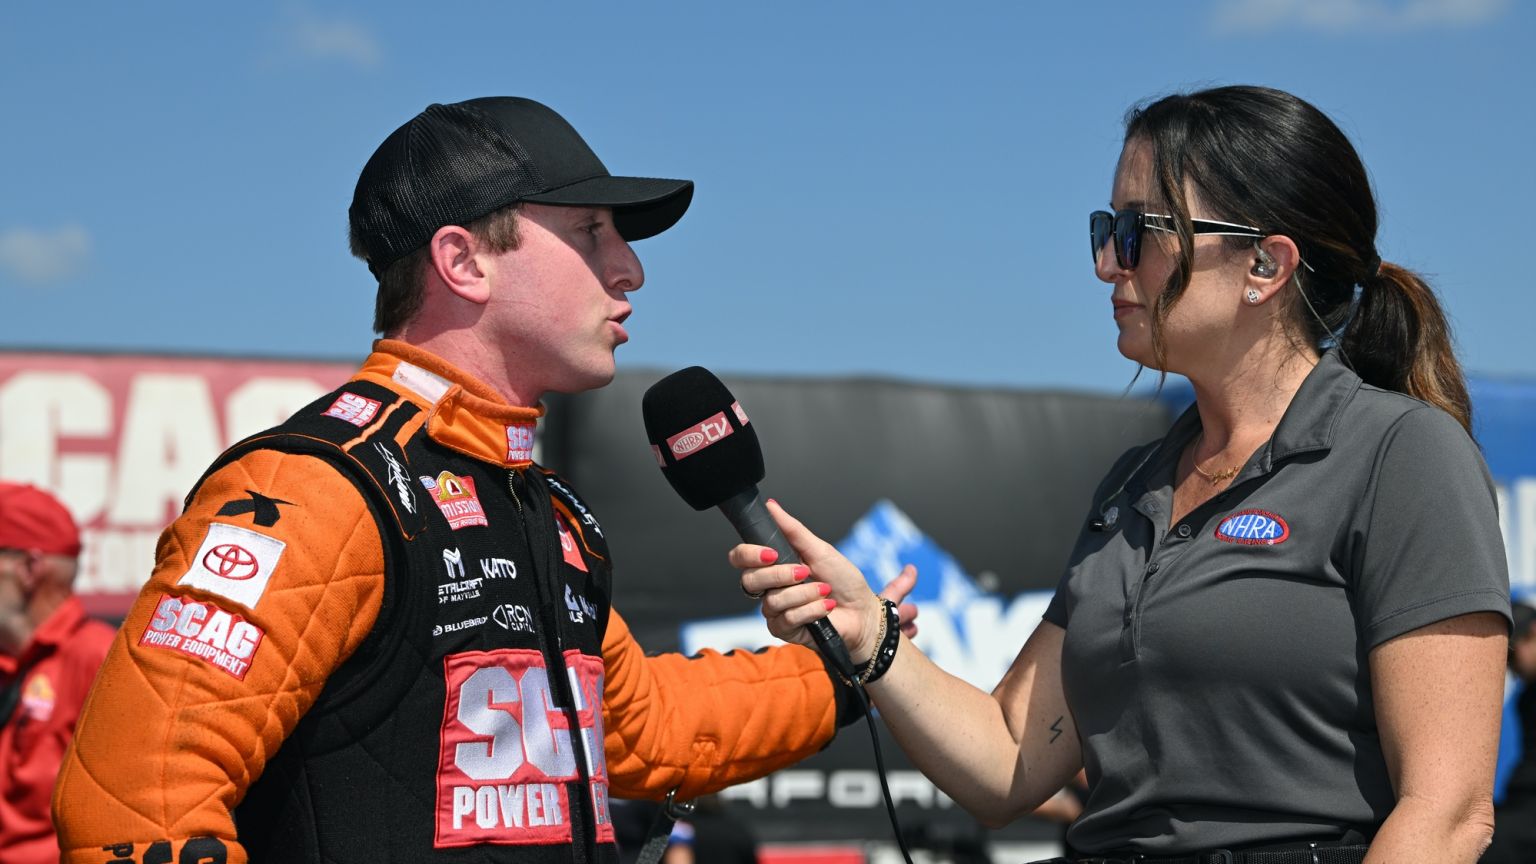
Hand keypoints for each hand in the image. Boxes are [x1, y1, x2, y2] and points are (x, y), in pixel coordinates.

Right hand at [730, 500, 916, 661]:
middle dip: (781, 574)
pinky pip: (786, 619)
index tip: (771, 553)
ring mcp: (774, 610)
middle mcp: (769, 587)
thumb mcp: (820, 550)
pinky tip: (826, 607)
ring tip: (824, 591)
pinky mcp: (784, 630)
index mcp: (774, 564)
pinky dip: (811, 610)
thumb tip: (772, 506)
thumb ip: (792, 530)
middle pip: (750, 580)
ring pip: (772, 600)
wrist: (862, 610)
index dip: (748, 554)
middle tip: (805, 571)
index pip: (741, 558)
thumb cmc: (843, 580)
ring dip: (804, 594)